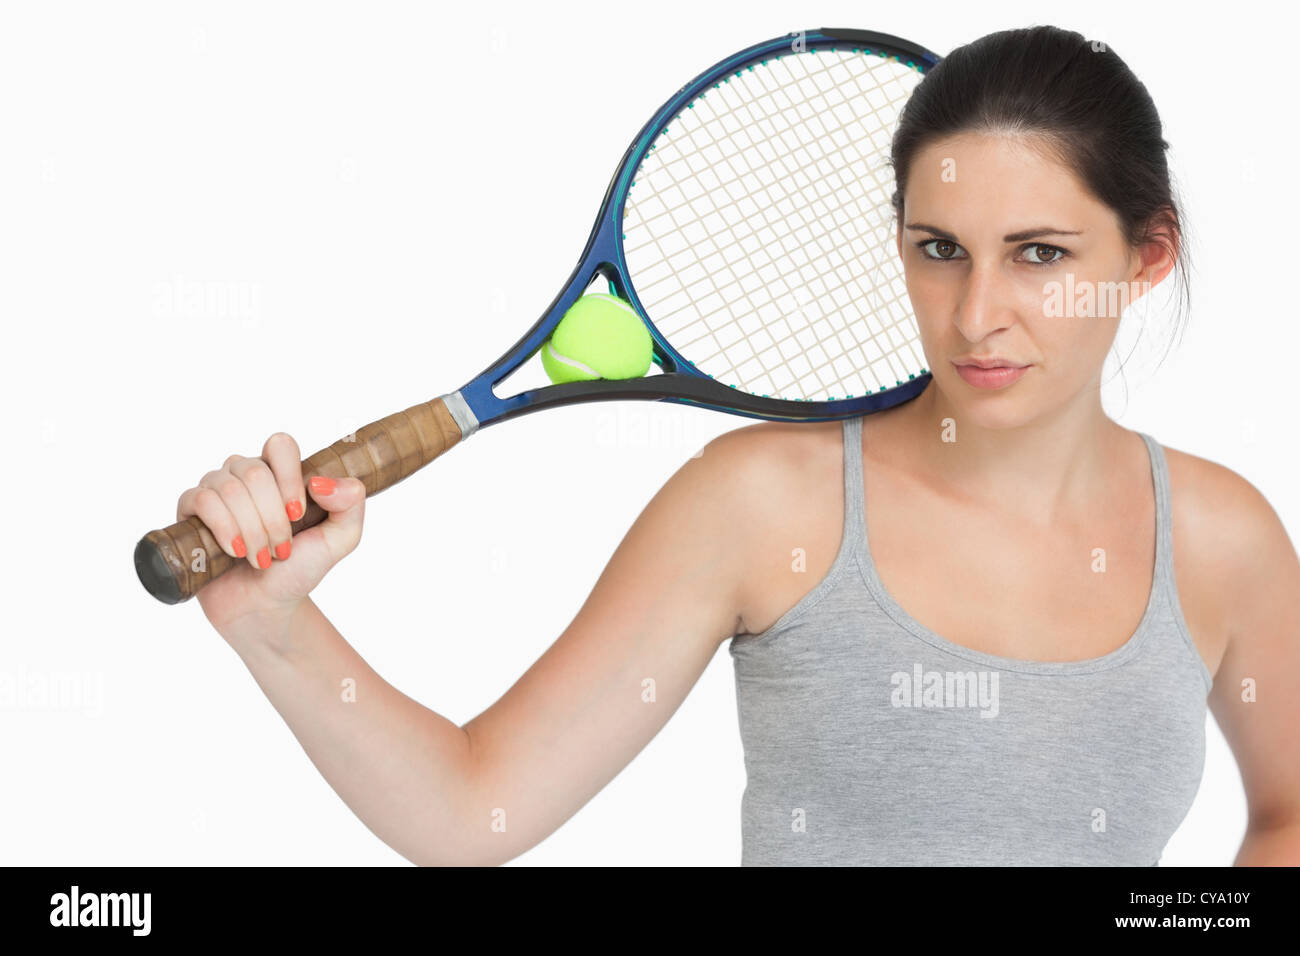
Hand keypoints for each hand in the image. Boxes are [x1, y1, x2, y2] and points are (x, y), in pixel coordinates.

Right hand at [175, 432, 366, 643]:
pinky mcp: (191, 510)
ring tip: (262, 558)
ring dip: (250, 530)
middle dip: (271, 518)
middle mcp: (246, 474)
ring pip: (228, 487)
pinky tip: (235, 552)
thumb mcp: (341, 539)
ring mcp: (217, 490)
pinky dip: (224, 528)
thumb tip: (322, 481)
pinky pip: (201, 499)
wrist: (266, 605)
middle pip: (253, 470)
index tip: (298, 515)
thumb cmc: (300, 568)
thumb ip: (350, 505)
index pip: (280, 445)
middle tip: (282, 548)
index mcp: (281, 473)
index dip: (288, 478)